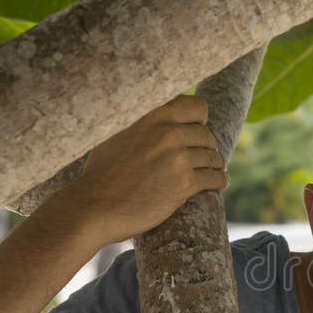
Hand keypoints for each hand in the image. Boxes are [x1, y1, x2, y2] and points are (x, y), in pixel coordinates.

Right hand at [60, 95, 226, 244]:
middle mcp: (166, 131)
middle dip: (205, 146)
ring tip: (211, 169)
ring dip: (214, 164)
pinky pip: (215, 177)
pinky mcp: (184, 183)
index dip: (199, 119)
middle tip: (199, 157)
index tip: (195, 130)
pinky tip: (218, 182)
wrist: (93, 207)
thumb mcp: (115, 132)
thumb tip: (164, 111)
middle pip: (206, 134)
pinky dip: (219, 180)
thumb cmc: (101, 172)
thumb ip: (142, 120)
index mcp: (151, 114)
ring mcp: (177, 157)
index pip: (196, 106)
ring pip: (213, 156)